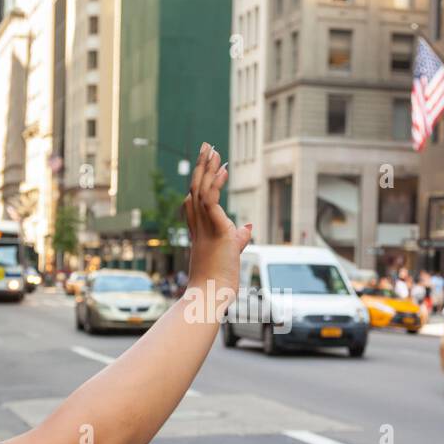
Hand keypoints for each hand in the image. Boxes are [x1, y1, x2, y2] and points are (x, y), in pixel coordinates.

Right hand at [182, 143, 251, 299]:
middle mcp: (199, 227)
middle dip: (201, 166)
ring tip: (213, 148)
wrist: (210, 297)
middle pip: (195, 189)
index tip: (207, 165)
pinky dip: (216, 183)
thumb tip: (249, 228)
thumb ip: (238, 237)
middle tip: (207, 146)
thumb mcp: (231, 253)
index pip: (195, 201)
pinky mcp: (215, 231)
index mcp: (200, 232)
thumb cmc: (218, 282)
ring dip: (206, 167)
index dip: (199, 182)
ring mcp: (205, 228)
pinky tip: (224, 169)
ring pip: (200, 190)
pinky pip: (211, 201)